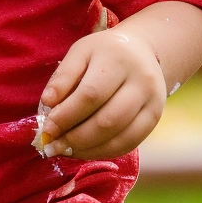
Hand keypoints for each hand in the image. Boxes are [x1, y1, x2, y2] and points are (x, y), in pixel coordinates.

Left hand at [35, 27, 167, 159]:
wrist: (140, 50)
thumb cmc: (103, 54)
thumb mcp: (80, 53)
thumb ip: (63, 77)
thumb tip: (48, 104)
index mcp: (118, 60)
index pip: (90, 94)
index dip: (66, 116)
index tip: (47, 129)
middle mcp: (141, 81)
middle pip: (107, 120)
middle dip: (76, 138)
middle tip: (53, 145)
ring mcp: (153, 102)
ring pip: (120, 137)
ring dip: (88, 149)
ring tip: (65, 150)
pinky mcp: (154, 118)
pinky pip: (130, 144)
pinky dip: (104, 152)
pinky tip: (85, 150)